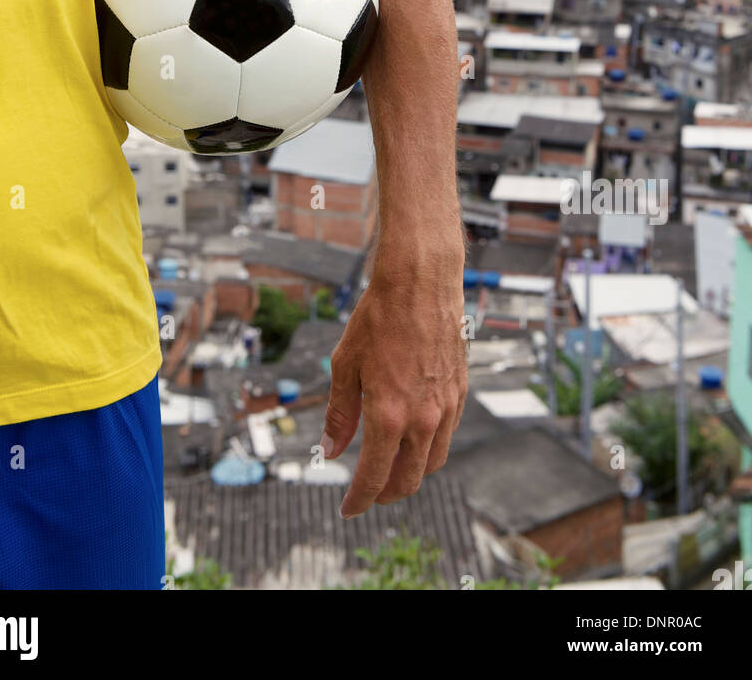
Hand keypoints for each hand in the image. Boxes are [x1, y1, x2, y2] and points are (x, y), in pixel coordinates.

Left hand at [320, 268, 467, 517]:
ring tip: (391, 469)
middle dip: (386, 493)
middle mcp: (422, 419)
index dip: (358, 499)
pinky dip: (429, 446)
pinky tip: (413, 437)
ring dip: (411, 474)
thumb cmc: (377, 318)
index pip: (374, 477)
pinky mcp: (460, 392)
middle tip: (368, 493)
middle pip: (408, 480)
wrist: (420, 282)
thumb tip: (332, 451)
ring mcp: (446, 407)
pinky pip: (447, 434)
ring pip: (432, 462)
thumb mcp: (345, 365)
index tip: (347, 509)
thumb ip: (340, 414)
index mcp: (389, 416)